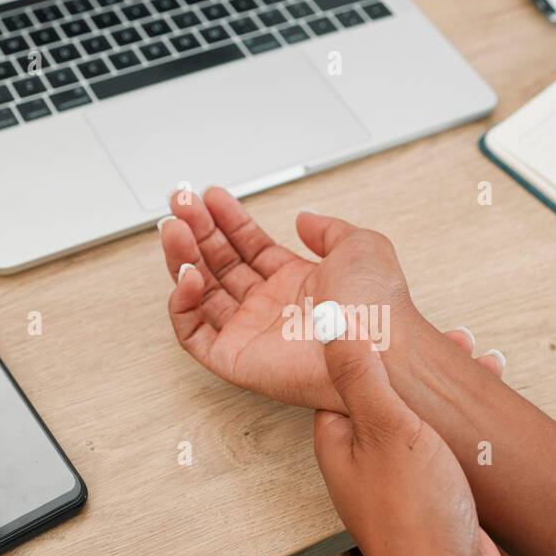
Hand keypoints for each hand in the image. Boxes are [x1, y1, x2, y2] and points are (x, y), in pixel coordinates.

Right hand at [159, 188, 502, 409]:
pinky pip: (194, 335)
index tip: (208, 196)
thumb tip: (305, 219)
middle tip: (181, 203)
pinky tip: (188, 275)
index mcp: (297, 281)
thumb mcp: (360, 245)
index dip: (227, 220)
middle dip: (197, 231)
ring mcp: (252, 332)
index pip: (248, 246)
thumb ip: (327, 229)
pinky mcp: (237, 359)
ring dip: (183, 258)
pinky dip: (183, 306)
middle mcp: (271, 306)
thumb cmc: (378, 304)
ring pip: (201, 293)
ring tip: (174, 229)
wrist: (381, 345)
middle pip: (220, 264)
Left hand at [312, 320, 505, 555]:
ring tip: (486, 361)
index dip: (377, 342)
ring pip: (423, 414)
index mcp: (338, 438)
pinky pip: (447, 442)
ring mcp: (399, 475)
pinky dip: (467, 419)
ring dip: (451, 388)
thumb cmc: (412, 512)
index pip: (348, 375)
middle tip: (462, 339)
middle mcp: (363, 456)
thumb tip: (328, 323)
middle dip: (425, 363)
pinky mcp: (433, 492)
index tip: (407, 319)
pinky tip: (491, 406)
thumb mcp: (386, 429)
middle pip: (390, 390)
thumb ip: (359, 375)